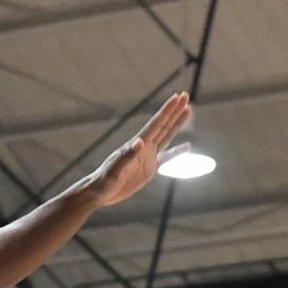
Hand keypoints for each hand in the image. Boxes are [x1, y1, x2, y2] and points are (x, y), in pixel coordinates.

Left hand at [83, 92, 191, 206]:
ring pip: (167, 136)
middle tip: (185, 95)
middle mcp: (144, 146)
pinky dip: (177, 151)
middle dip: (175, 110)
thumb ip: (128, 155)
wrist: (99, 192)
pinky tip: (187, 147)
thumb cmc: (105, 180)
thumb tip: (140, 141)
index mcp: (138, 144)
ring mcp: (148, 156)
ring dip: (177, 123)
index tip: (178, 96)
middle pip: (164, 125)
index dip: (168, 110)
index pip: (156, 123)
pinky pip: (167, 157)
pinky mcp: (150, 168)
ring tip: (188, 110)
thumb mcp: (116, 169)